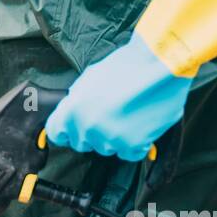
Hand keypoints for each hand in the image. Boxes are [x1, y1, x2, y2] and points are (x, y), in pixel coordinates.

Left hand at [44, 34, 189, 161]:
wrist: (161, 63)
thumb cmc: (127, 65)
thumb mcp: (90, 78)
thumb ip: (77, 100)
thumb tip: (72, 112)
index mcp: (72, 110)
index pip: (56, 134)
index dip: (67, 131)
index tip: (76, 128)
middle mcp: (87, 128)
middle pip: (83, 143)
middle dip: (93, 132)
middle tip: (111, 115)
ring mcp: (109, 139)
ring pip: (107, 148)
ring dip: (116, 137)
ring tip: (130, 114)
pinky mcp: (132, 145)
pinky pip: (129, 154)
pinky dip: (135, 144)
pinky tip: (141, 125)